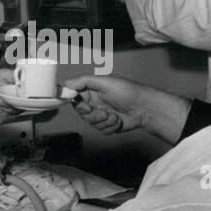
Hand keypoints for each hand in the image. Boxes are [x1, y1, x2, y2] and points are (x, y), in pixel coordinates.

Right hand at [66, 75, 191, 144]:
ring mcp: (101, 114)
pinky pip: (101, 130)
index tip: (85, 106)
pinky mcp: (108, 125)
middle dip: (93, 114)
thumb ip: (83, 81)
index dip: (78, 104)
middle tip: (103, 111)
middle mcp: (95, 102)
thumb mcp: (104, 81)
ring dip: (104, 121)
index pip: (74, 97)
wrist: (144, 108)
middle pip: (82, 113)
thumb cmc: (127, 91)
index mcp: (91, 90)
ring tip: (114, 115)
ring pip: (91, 123)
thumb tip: (66, 83)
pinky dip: (110, 126)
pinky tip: (118, 120)